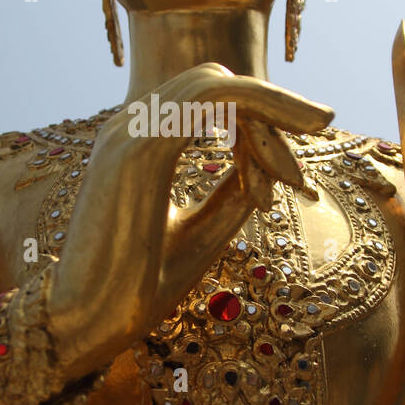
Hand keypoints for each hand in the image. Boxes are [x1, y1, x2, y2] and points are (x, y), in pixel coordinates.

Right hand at [45, 63, 332, 378]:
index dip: (262, 122)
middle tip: (318, 132)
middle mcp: (131, 127)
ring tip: (316, 126)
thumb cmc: (137, 283)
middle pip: (217, 82)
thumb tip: (273, 166)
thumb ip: (234, 194)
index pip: (210, 101)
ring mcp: (131, 132)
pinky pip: (209, 99)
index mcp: (139, 143)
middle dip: (273, 104)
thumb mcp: (202, 232)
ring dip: (272, 104)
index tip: (295, 172)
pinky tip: (277, 156)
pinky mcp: (139, 148)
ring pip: (216, 83)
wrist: (86, 323)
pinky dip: (256, 113)